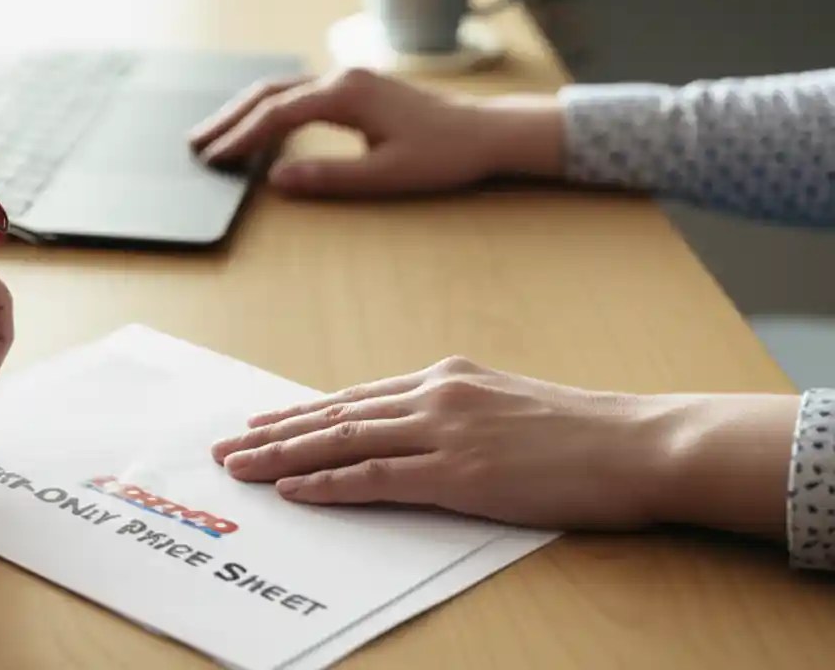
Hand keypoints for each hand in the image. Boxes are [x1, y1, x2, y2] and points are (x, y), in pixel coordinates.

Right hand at [188, 68, 564, 196]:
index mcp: (346, 95)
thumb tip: (276, 180)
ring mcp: (349, 80)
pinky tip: (260, 127)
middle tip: (197, 142)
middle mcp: (342, 78)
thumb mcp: (385, 176)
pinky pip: (300, 93)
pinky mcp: (356, 89)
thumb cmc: (443, 155)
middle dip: (231, 118)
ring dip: (247, 111)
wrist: (485, 133)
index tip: (215, 159)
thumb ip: (328, 178)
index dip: (242, 139)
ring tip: (217, 134)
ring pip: (283, 89)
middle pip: (270, 92)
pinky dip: (271, 109)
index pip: (278, 115)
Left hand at [211, 356, 797, 537]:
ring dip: (283, 456)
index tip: (262, 422)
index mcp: (445, 378)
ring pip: (342, 441)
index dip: (301, 413)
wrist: (638, 443)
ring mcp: (445, 431)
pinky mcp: (460, 471)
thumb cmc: (581, 433)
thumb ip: (453, 412)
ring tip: (241, 467)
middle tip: (228, 446)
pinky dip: (329, 483)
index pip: (354, 397)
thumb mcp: (506, 405)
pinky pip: (376, 476)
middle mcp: (435, 395)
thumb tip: (411, 430)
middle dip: (274, 432)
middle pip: (335, 415)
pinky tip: (294, 488)